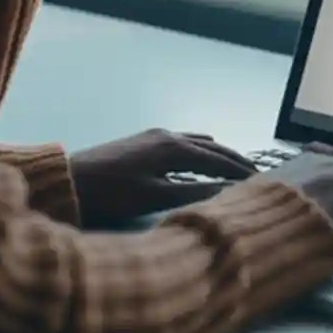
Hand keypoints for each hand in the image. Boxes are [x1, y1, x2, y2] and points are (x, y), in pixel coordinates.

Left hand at [71, 129, 255, 226]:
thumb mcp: (156, 197)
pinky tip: (201, 159)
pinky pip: (184, 142)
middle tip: (257, 173)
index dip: (241, 172)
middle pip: (212, 147)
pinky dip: (201, 151)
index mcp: (174, 148)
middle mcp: (168, 135)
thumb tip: (229, 191)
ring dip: (219, 154)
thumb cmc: (112, 194)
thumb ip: (194, 193)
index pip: (219, 160)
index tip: (262, 181)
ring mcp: (154, 136)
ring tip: (235, 167)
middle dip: (235, 160)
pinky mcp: (143, 141)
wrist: (69, 181)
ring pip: (198, 142)